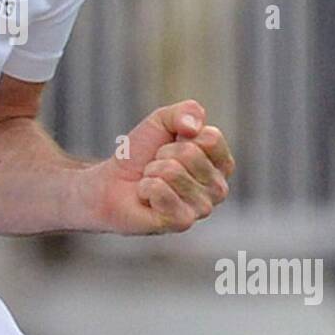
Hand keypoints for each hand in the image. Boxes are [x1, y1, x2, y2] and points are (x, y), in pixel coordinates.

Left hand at [83, 99, 234, 236]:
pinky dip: (145, 187)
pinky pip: (159, 190)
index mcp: (221, 163)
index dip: (181, 135)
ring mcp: (202, 208)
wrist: (113, 182)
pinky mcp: (182, 222)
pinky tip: (147, 198)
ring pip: (172, 172)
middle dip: (163, 154)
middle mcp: (218, 189)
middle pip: (190, 153)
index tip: (172, 144)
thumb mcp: (163, 120)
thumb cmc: (142, 154)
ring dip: (152, 172)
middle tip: (156, 166)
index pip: (211, 138)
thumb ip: (186, 112)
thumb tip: (194, 128)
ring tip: (151, 181)